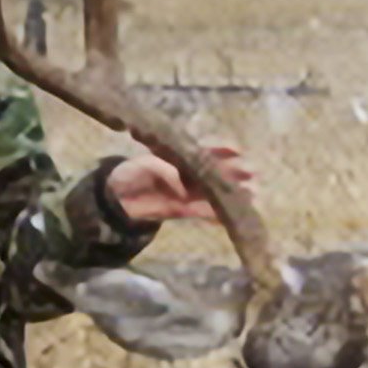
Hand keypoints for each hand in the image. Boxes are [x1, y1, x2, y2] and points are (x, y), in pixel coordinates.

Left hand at [106, 144, 255, 223]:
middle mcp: (187, 172)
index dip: (221, 150)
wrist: (115, 196)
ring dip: (232, 193)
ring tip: (252, 195)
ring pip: (214, 192)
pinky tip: (231, 217)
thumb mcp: (147, 166)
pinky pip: (204, 212)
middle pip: (215, 171)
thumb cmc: (130, 173)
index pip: (204, 150)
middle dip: (234, 172)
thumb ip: (168, 174)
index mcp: (179, 156)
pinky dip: (217, 215)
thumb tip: (184, 190)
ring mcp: (187, 192)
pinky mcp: (183, 210)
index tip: (237, 151)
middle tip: (253, 173)